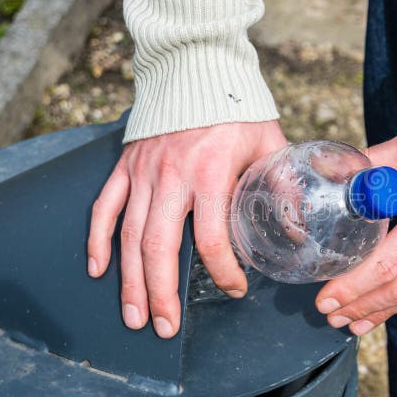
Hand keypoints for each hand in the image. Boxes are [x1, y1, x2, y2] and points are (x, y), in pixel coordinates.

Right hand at [87, 120, 286, 337]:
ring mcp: (142, 173)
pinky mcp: (125, 166)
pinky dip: (97, 240)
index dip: (223, 271)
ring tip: (133, 317)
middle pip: (159, 248)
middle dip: (161, 294)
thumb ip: (282, 188)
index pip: (211, 239)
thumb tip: (298, 232)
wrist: (198, 67)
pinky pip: (105, 208)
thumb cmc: (238, 109)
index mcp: (210, 174)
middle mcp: (170, 177)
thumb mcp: (270, 144)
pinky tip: (98, 270)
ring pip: (129, 237)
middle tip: (164, 329)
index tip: (235, 289)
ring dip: (130, 281)